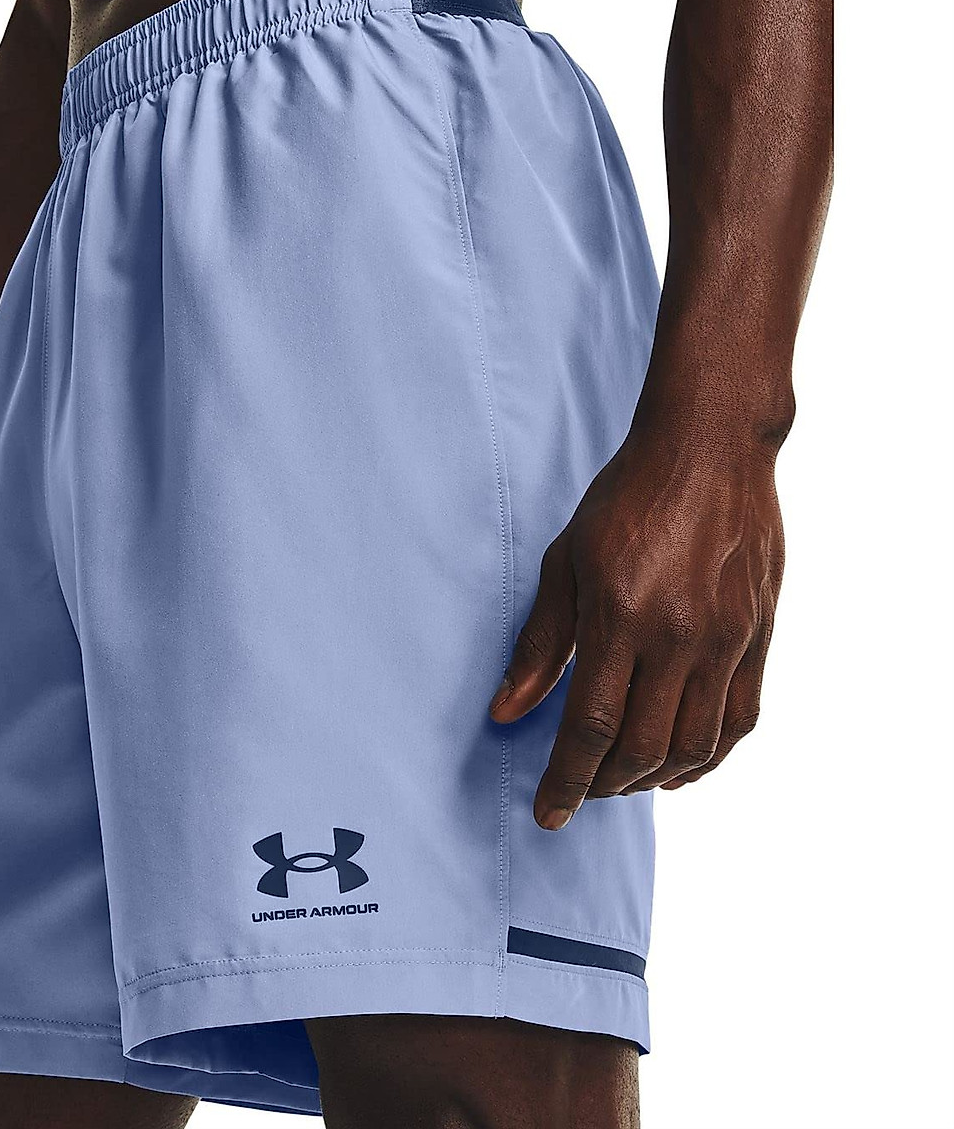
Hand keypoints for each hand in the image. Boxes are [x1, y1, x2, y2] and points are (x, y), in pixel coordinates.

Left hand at [489, 426, 784, 829]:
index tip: (549, 814)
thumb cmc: (626, 500)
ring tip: (622, 780)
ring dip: (653, 780)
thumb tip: (506, 713)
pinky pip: (739, 721)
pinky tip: (679, 766)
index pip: (591, 727)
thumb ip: (541, 644)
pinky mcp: (757, 637)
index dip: (567, 780)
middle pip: (643, 748)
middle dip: (604, 785)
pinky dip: (708, 759)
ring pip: (694, 746)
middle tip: (580, 790)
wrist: (710, 450)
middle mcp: (679, 637)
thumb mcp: (565, 561)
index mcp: (620, 616)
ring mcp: (726, 640)